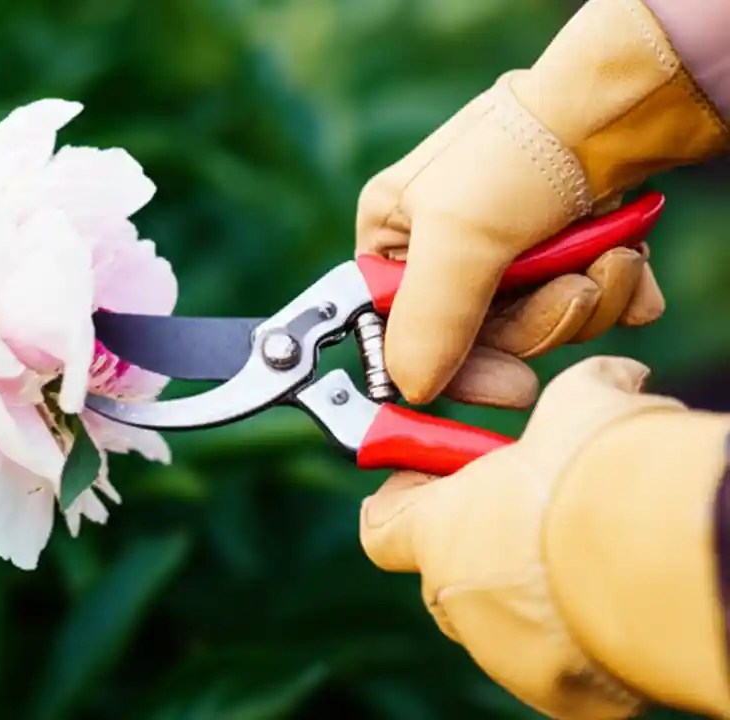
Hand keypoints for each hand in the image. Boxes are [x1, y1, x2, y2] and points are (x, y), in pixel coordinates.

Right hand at [354, 0, 727, 406]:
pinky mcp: (559, 247)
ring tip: (613, 257)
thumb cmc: (523, 151)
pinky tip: (627, 263)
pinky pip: (582, 305)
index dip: (455, 369)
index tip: (511, 386)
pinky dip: (612, 293)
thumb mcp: (460, 237)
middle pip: (482, 337)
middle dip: (541, 320)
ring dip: (585, 301)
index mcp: (392, 239)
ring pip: (539, 323)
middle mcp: (442, 250)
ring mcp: (504, 251)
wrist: (619, 102)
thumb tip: (409, 389)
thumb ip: (428, 320)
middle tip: (576, 293)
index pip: (402, 334)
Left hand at [358, 356, 684, 718]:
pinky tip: (614, 606)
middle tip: (532, 515)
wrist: (664, 557)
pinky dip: (578, 643)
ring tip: (587, 558)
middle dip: (479, 545)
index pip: (381, 528)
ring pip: (502, 622)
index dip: (400, 502)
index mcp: (438, 529)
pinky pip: (560, 670)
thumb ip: (579, 390)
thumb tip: (614, 375)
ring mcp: (504, 653)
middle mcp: (455, 599)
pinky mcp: (562, 695)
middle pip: (446, 575)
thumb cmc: (601, 476)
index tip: (428, 481)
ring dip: (529, 593)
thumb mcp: (582, 405)